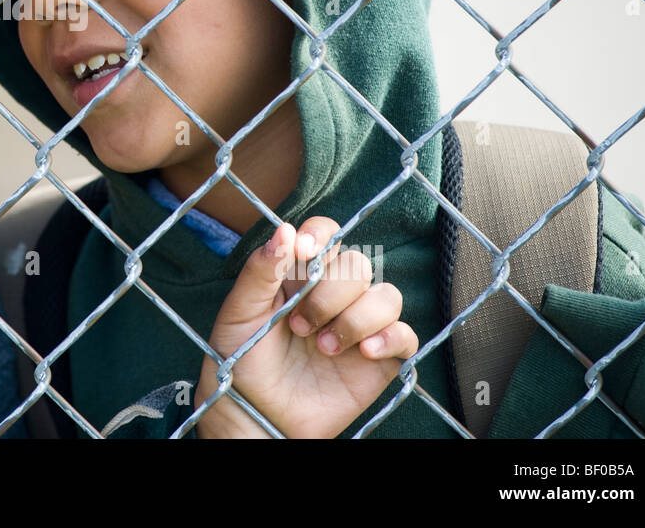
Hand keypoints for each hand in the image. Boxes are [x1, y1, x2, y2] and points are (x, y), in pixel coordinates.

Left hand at [194, 216, 416, 438]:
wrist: (255, 415)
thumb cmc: (242, 361)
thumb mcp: (239, 313)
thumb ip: (259, 271)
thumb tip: (285, 229)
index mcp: (300, 274)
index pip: (325, 234)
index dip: (321, 236)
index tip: (305, 251)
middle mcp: (333, 294)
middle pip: (357, 264)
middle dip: (330, 292)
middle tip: (299, 326)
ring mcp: (358, 325)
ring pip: (386, 295)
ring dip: (357, 318)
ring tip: (323, 348)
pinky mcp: (378, 359)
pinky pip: (405, 334)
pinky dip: (390, 337)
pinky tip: (364, 352)